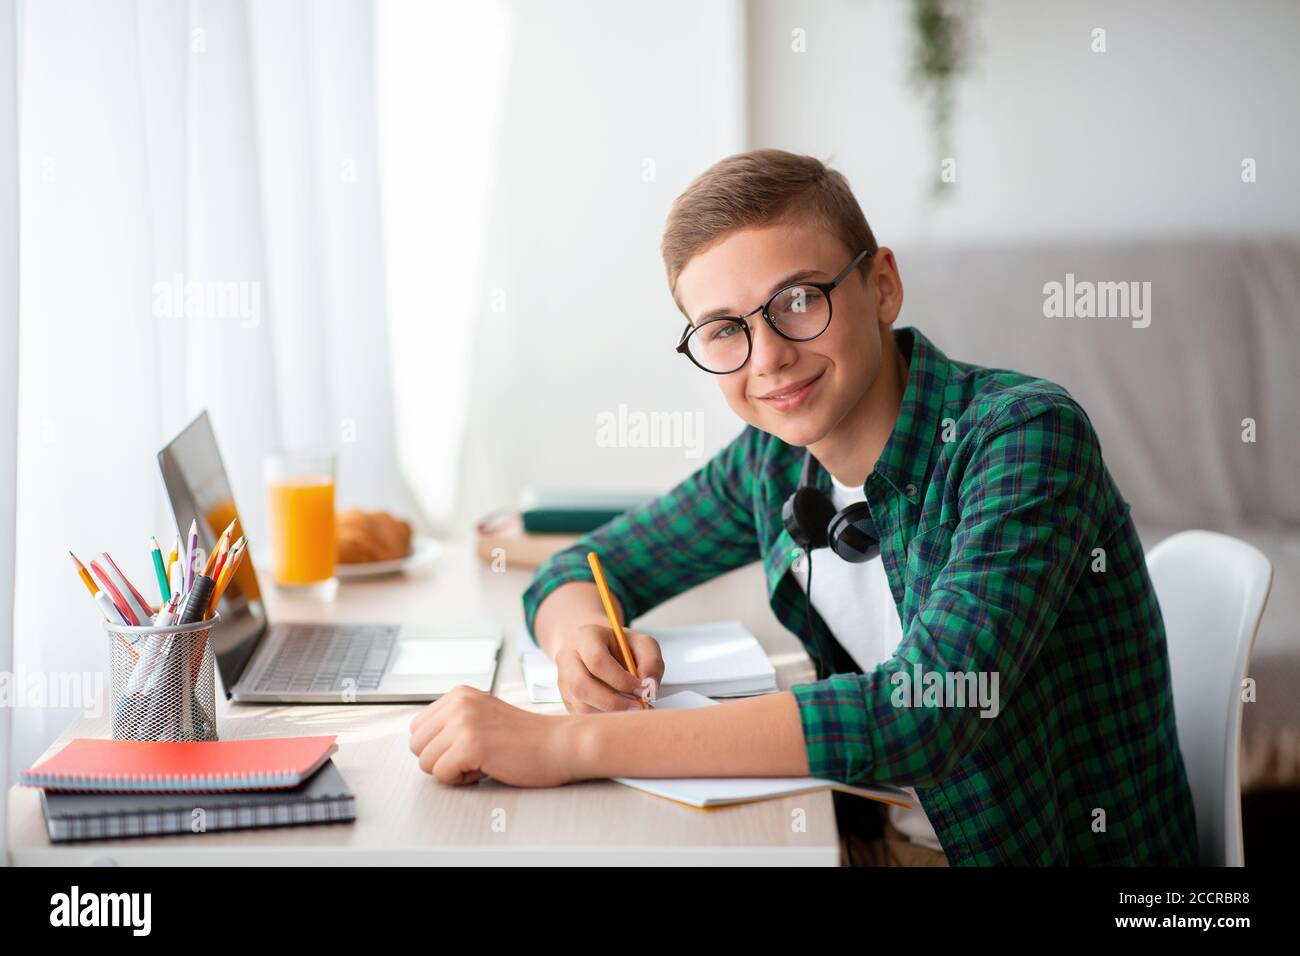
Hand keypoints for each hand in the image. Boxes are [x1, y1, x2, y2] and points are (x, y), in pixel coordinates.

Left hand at [408, 685, 575, 787]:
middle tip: (474, 757)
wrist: (559, 744)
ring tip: (482, 761)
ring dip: (453, 770)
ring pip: (426, 762)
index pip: (417, 729)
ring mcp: (465, 723)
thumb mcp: (483, 715)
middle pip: (417, 746)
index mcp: (459, 694)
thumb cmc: (526, 738)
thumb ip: (453, 722)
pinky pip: (442, 775)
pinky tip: (486, 769)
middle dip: (441, 759)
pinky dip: (462, 780)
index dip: (439, 746)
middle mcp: (459, 703)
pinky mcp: (472, 745)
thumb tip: (420, 742)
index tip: (467, 746)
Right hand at [551, 623, 663, 713]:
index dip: (622, 680)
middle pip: (581, 686)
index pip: (597, 661)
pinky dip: (604, 720)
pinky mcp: (566, 700)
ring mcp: (563, 681)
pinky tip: (621, 714)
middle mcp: (568, 658)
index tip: (642, 689)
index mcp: (586, 637)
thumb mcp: (642, 644)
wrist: (596, 649)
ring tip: (632, 711)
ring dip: (610, 714)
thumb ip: (651, 661)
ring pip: (580, 706)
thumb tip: (649, 686)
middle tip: (638, 707)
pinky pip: (582, 716)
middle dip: (614, 702)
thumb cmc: (620, 647)